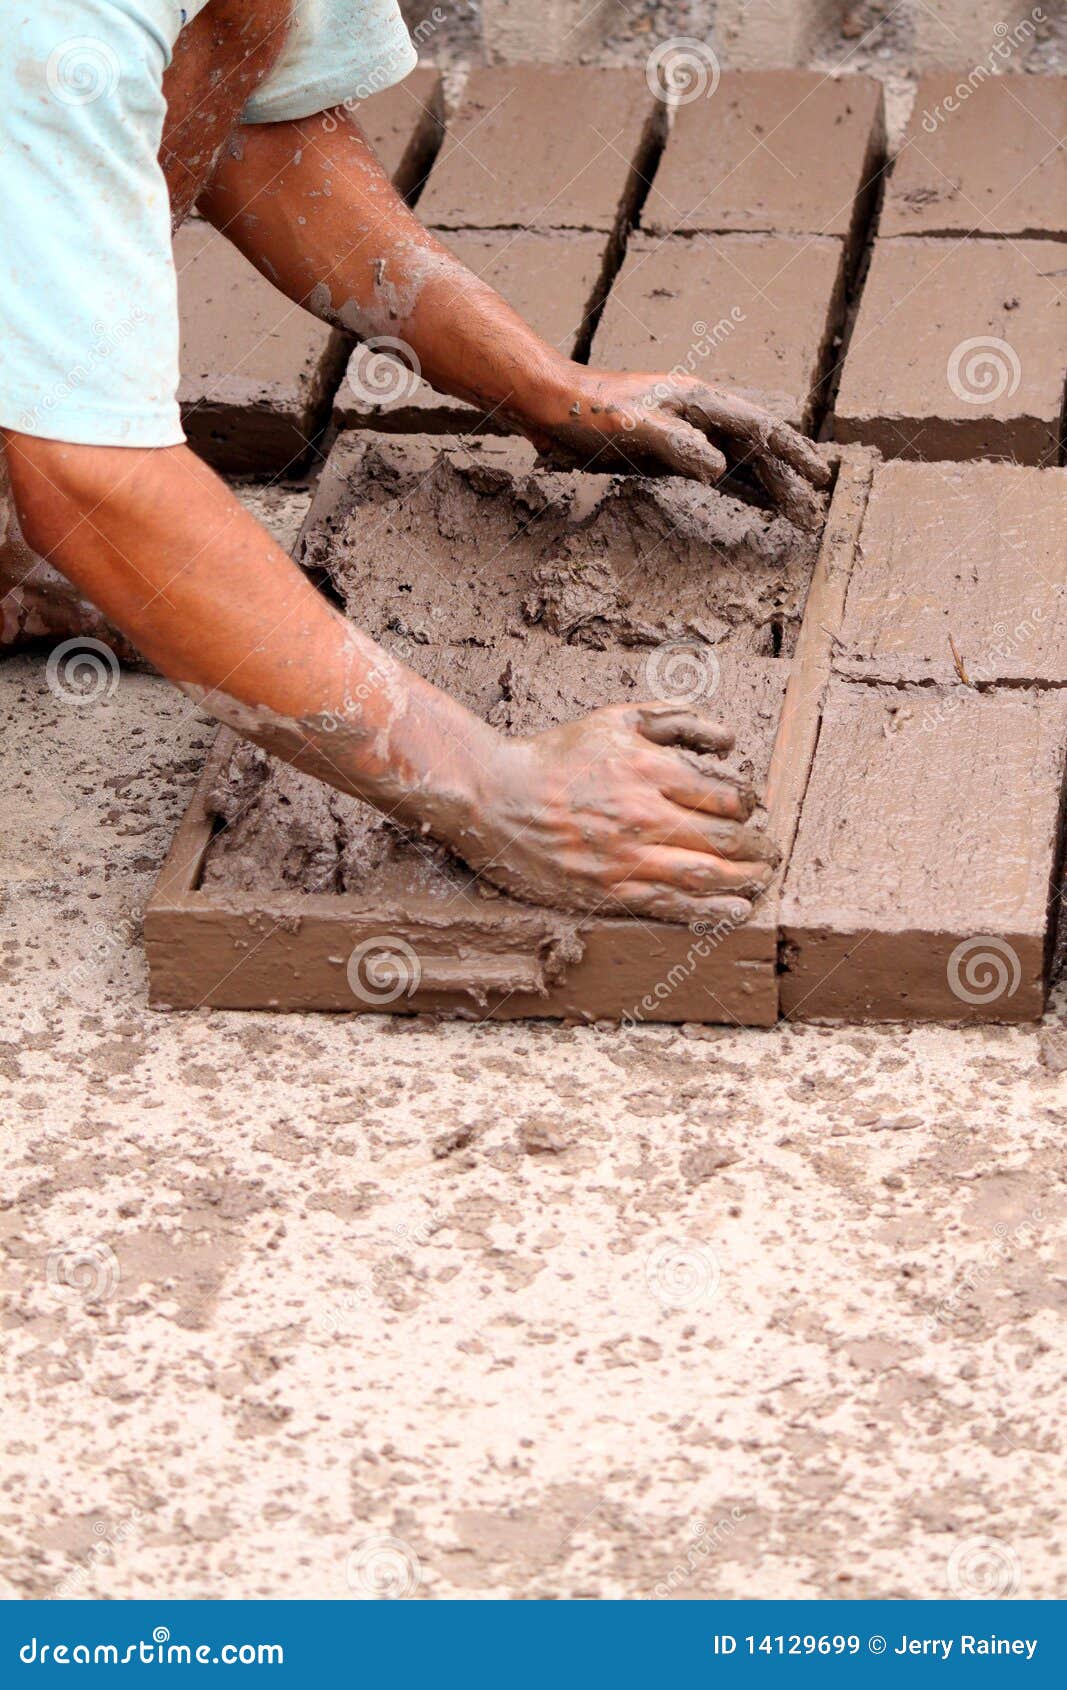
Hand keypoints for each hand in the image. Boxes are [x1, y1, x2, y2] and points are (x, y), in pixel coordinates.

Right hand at [450, 703, 778, 924]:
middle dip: (758, 849)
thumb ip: (674, 721)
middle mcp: (643, 817)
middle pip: (725, 841)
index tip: (753, 809)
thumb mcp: (616, 719)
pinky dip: (711, 912)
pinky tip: (736, 911)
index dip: (750, 806)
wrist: (495, 797)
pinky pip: (671, 906)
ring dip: (744, 882)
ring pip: (705, 876)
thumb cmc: (556, 756)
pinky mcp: (610, 891)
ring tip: (762, 881)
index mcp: (649, 771)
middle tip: (771, 852)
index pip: (725, 797)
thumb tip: (727, 742)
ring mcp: (627, 859)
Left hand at [518, 365, 830, 530]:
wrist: (550, 408)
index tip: (818, 476)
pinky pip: (717, 475)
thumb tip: (721, 468)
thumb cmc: (589, 412)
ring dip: (768, 488)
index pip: (758, 427)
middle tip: (814, 511)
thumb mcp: (633, 426)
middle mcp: (700, 415)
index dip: (791, 452)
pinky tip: (757, 506)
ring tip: (797, 515)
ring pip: (740, 463)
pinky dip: (741, 490)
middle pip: (756, 448)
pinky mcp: (670, 455)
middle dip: (787, 478)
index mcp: (699, 400)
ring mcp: (687, 435)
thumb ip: (678, 444)